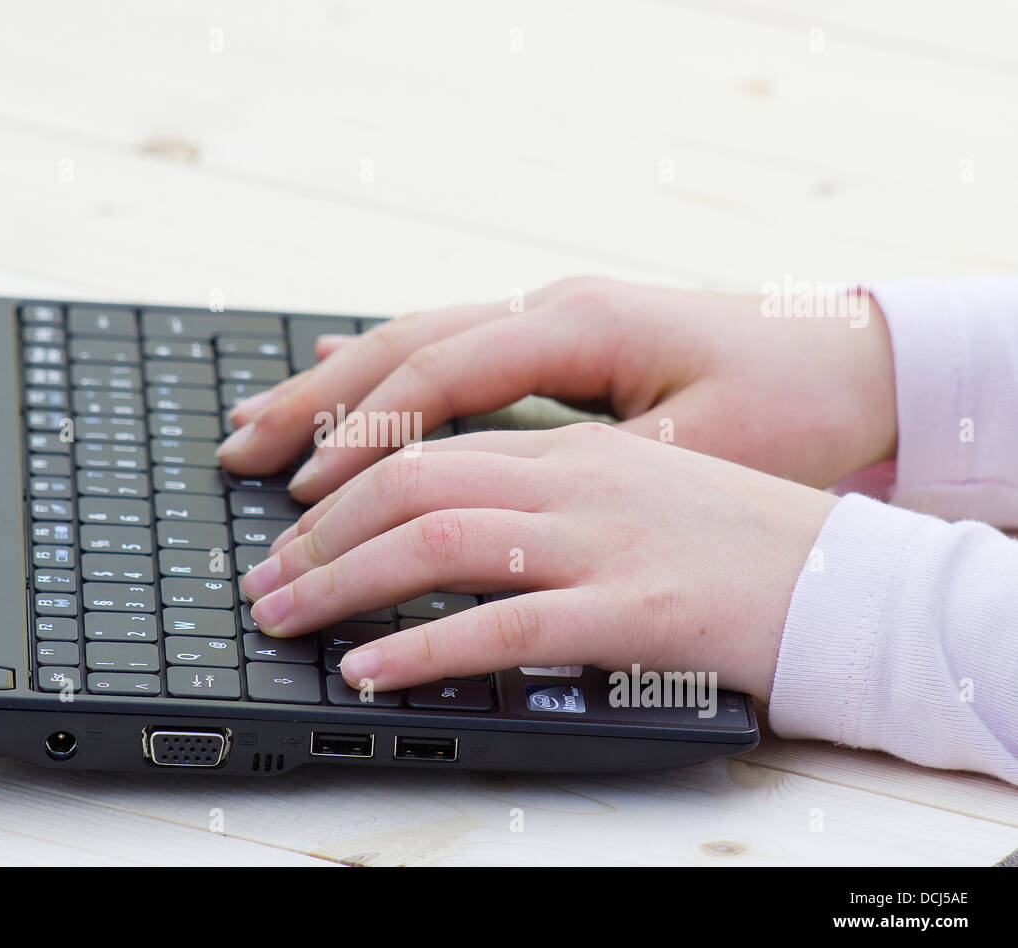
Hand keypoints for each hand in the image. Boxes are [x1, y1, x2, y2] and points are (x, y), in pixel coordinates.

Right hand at [217, 277, 896, 500]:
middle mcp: (547, 308)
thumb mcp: (697, 452)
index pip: (439, 376)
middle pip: (400, 347)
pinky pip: (440, 352)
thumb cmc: (788, 409)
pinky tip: (333, 381)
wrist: (851, 364)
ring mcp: (543, 318)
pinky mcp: (548, 341)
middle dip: (312, 403)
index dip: (365, 436)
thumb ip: (588, 467)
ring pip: (409, 342)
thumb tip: (492, 502)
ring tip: (254, 423)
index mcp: (579, 325)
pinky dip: (377, 378)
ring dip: (327, 387)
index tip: (307, 492)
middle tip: (235, 450)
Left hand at [238, 423, 837, 700]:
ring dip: (342, 582)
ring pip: (438, 542)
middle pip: (411, 483)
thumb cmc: (732, 542)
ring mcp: (604, 540)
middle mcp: (577, 478)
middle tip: (262, 579)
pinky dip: (421, 648)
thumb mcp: (629, 487)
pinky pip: (503, 627)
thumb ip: (538, 487)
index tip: (288, 522)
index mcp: (571, 449)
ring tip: (285, 619)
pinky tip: (369, 669)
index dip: (341, 484)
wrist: (845, 579)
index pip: (427, 448)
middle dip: (318, 533)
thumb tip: (449, 505)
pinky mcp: (635, 610)